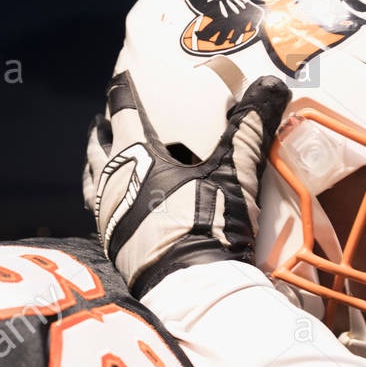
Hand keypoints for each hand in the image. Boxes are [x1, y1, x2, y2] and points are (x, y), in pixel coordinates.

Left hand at [83, 71, 289, 296]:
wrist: (190, 287)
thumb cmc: (207, 222)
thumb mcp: (235, 172)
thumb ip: (250, 127)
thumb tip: (273, 83)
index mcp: (136, 156)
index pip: (125, 113)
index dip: (123, 92)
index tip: (120, 79)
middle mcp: (113, 181)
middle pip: (100, 147)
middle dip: (103, 130)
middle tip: (105, 120)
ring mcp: (107, 216)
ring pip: (93, 180)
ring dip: (96, 165)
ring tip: (99, 159)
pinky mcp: (111, 245)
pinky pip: (99, 213)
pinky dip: (101, 200)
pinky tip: (110, 206)